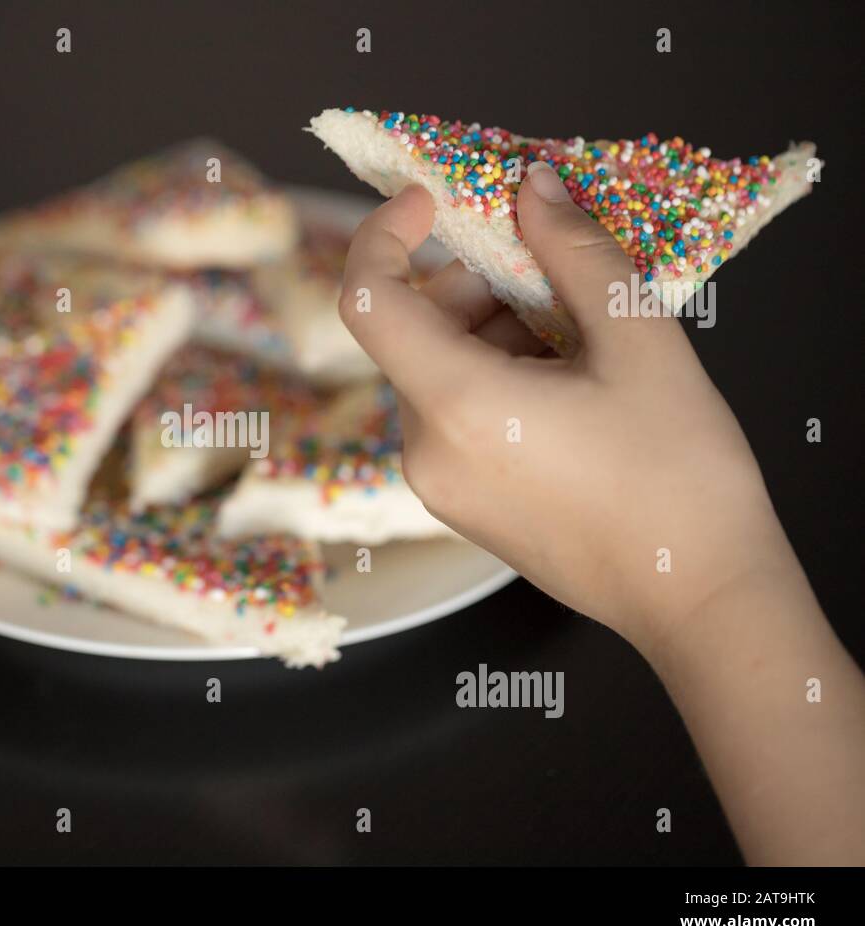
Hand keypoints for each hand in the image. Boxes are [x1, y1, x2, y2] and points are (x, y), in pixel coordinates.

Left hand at [340, 163, 800, 660]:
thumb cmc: (680, 476)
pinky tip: (570, 385)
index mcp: (458, 407)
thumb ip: (574, 250)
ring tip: (582, 342)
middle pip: (413, 332)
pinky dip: (495, 378)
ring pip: (437, 372)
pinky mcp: (461, 503)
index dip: (384, 236)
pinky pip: (455, 414)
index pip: (367, 300)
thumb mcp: (639, 339)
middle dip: (473, 287)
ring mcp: (439, 484)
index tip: (430, 202)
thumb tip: (531, 188)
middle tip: (554, 275)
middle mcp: (427, 450)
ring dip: (493, 332)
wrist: (699, 597)